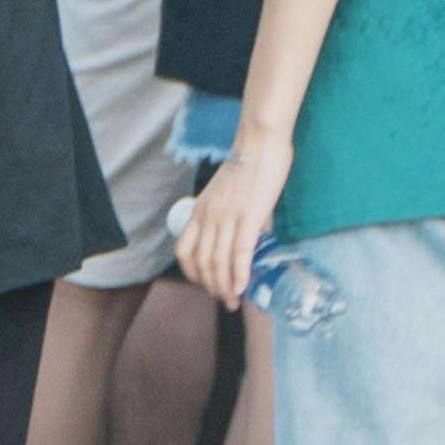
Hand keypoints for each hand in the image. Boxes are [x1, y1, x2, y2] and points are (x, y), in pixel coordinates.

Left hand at [175, 117, 291, 308]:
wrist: (259, 143)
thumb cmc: (248, 166)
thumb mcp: (226, 194)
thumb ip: (230, 217)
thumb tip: (247, 240)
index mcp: (200, 210)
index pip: (184, 250)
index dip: (193, 273)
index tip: (207, 284)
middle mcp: (208, 216)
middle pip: (201, 263)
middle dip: (211, 287)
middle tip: (224, 300)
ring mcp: (227, 217)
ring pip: (218, 262)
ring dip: (225, 287)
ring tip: (234, 301)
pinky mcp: (248, 217)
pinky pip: (240, 252)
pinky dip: (240, 274)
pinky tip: (243, 288)